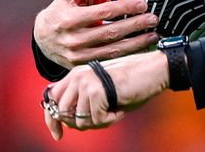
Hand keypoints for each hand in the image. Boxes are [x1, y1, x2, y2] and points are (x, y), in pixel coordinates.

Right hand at [33, 0, 159, 68]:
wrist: (42, 39)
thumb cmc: (60, 12)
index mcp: (70, 19)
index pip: (104, 12)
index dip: (125, 8)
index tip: (142, 4)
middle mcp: (74, 39)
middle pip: (111, 32)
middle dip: (136, 25)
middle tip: (153, 19)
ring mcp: (78, 56)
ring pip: (112, 50)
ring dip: (136, 43)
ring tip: (153, 35)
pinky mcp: (82, 66)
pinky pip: (108, 60)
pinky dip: (126, 55)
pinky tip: (140, 48)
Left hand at [42, 50, 169, 139]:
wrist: (153, 69)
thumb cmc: (131, 82)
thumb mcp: (101, 90)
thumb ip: (83, 101)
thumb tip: (67, 123)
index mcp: (76, 74)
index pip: (51, 99)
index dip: (51, 120)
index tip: (57, 135)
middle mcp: (77, 76)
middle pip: (61, 113)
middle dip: (78, 125)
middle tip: (100, 121)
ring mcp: (85, 82)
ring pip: (79, 120)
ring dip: (99, 122)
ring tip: (114, 112)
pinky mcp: (96, 91)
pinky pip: (96, 120)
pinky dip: (110, 120)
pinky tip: (120, 110)